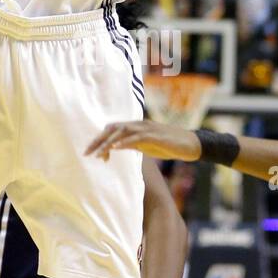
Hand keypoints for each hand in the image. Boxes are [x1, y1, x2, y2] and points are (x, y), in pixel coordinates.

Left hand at [85, 120, 199, 161]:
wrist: (190, 144)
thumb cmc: (169, 146)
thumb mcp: (146, 146)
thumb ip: (131, 144)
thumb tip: (116, 147)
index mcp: (136, 127)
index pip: (113, 129)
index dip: (100, 139)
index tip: (90, 152)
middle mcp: (139, 124)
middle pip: (113, 128)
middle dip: (98, 140)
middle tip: (86, 152)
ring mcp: (147, 129)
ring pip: (122, 131)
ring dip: (108, 142)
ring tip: (97, 153)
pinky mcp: (155, 136)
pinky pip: (136, 137)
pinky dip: (124, 142)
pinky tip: (115, 148)